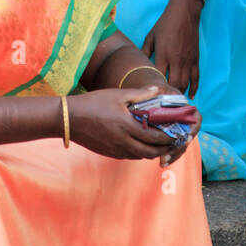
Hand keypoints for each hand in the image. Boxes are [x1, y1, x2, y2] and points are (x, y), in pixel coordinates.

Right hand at [67, 85, 198, 166]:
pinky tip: (141, 145)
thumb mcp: (118, 95)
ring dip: (152, 152)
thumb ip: (140, 94)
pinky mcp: (109, 153)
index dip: (167, 138)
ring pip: (140, 156)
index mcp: (127, 126)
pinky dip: (139, 153)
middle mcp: (123, 141)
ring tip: (159, 144)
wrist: (69, 119)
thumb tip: (158, 89)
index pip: (154, 137)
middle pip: (150, 152)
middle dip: (163, 149)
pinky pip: (129, 156)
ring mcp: (116, 149)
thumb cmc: (93, 103)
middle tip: (172, 142)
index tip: (176, 134)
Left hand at [142, 0, 200, 97]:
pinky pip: (196, 77)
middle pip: (173, 84)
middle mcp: (176, 60)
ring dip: (180, 94)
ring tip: (174, 103)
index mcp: (162, 54)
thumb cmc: (165, 23)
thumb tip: (140, 64)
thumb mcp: (151, 36)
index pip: (158, 77)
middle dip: (168, 95)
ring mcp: (187, 61)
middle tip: (163, 104)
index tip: (150, 95)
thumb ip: (145, 51)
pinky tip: (191, 95)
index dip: (155, 87)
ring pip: (185, 83)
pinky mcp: (195, 59)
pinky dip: (194, 88)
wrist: (185, 13)